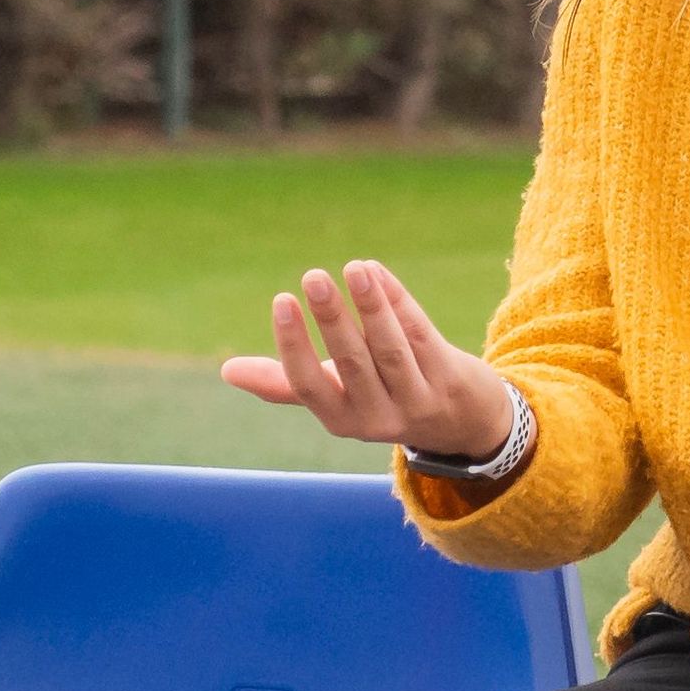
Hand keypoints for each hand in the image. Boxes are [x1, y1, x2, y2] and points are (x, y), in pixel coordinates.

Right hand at [221, 258, 518, 459]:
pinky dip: (400, 303)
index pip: (310, 385)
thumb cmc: (382, 398)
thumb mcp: (336, 397)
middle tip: (313, 277)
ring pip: (392, 350)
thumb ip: (286, 382)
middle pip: (353, 364)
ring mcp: (418, 400)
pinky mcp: (450, 379)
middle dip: (332, 320)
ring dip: (372, 307)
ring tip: (354, 268)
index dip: (294, 345)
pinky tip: (377, 273)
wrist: (462, 423)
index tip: (282, 300)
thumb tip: (227, 371)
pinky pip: (422, 335)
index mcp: (341, 420)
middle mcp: (378, 417)